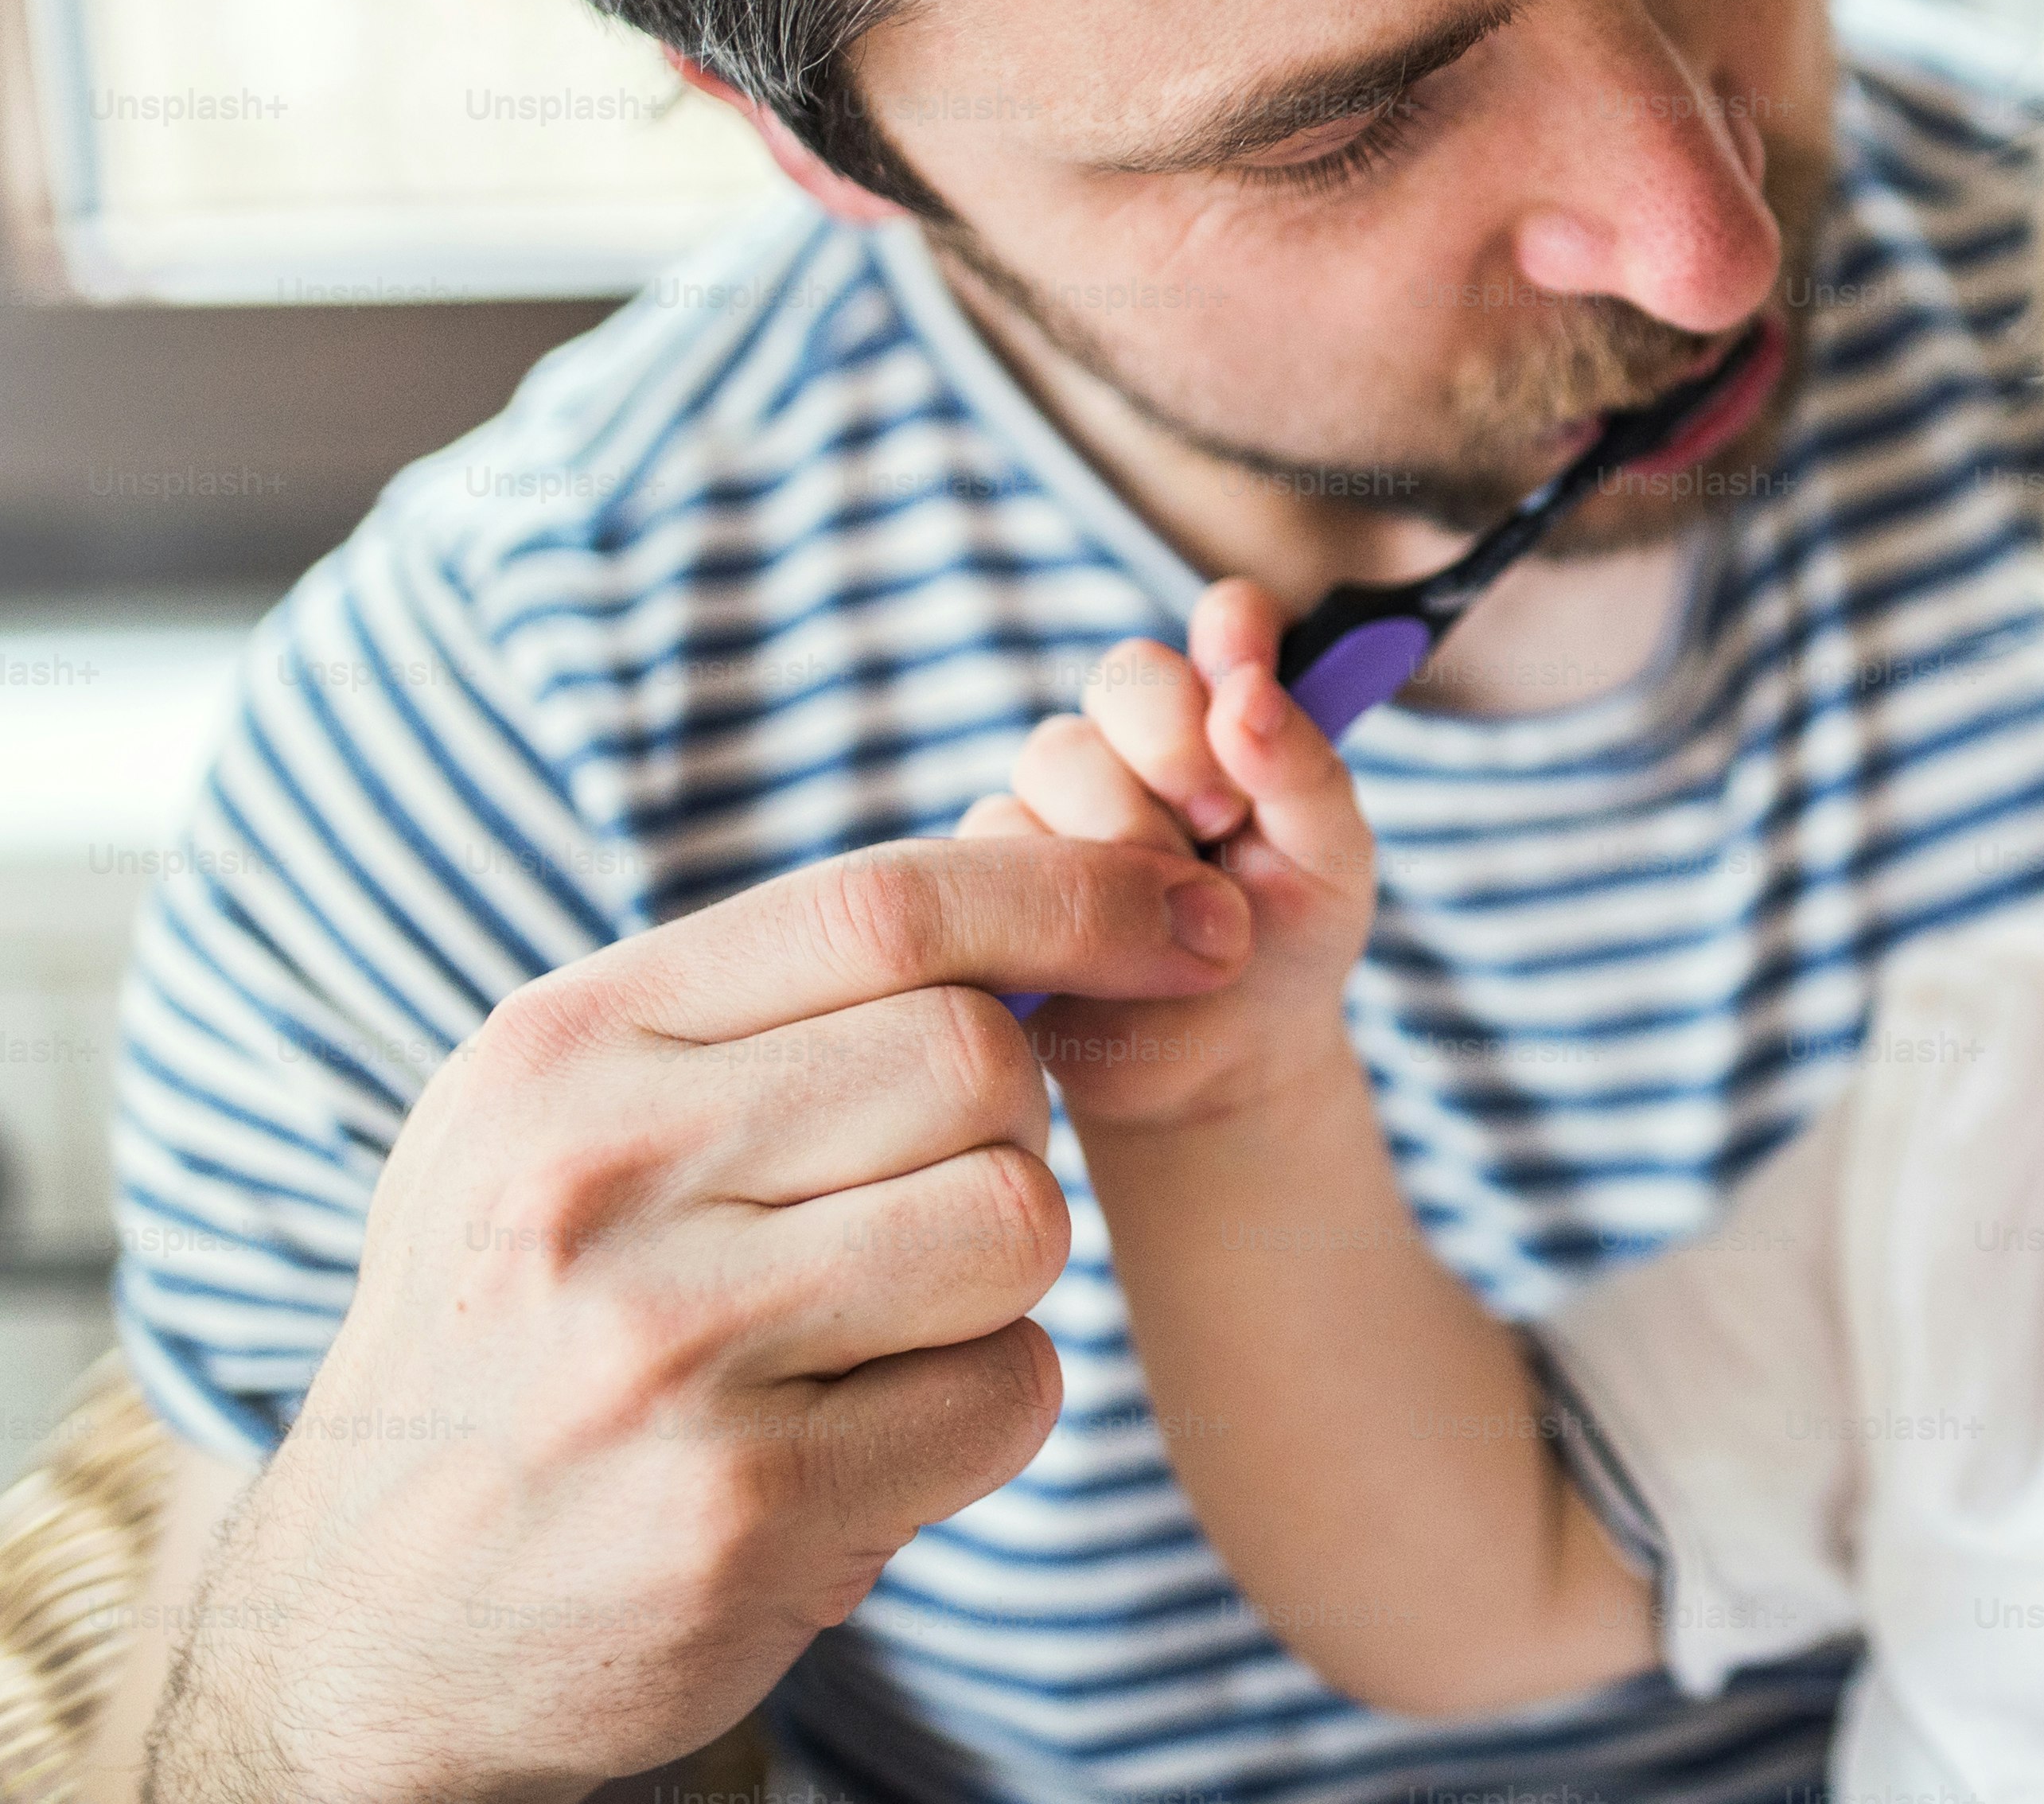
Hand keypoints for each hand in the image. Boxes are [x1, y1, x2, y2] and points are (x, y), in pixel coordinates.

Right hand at [155, 835, 1254, 1802]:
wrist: (377, 1622)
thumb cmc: (528, 1329)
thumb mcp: (570, 1124)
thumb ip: (773, 1009)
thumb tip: (1063, 902)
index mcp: (565, 1049)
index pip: (887, 903)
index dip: (1079, 894)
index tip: (1194, 914)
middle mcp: (599, 1180)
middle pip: (976, 1059)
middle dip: (1011, 1120)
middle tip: (921, 1197)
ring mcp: (667, 1348)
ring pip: (1017, 1219)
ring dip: (1003, 1273)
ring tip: (881, 1322)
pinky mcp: (749, 1507)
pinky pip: (1010, 1391)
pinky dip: (986, 1411)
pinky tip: (868, 1439)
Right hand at [958, 576, 1377, 1133]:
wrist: (1220, 1067)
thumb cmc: (1286, 951)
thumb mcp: (1331, 864)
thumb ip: (1304, 768)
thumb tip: (1247, 690)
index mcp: (1229, 715)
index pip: (1227, 623)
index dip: (1234, 637)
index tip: (1249, 697)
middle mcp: (1139, 738)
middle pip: (1127, 675)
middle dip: (1176, 744)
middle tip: (1222, 824)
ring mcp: (1060, 796)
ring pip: (1056, 754)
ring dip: (1125, 832)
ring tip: (1176, 914)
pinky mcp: (996, 862)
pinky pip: (997, 837)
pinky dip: (1057, 887)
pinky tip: (1104, 942)